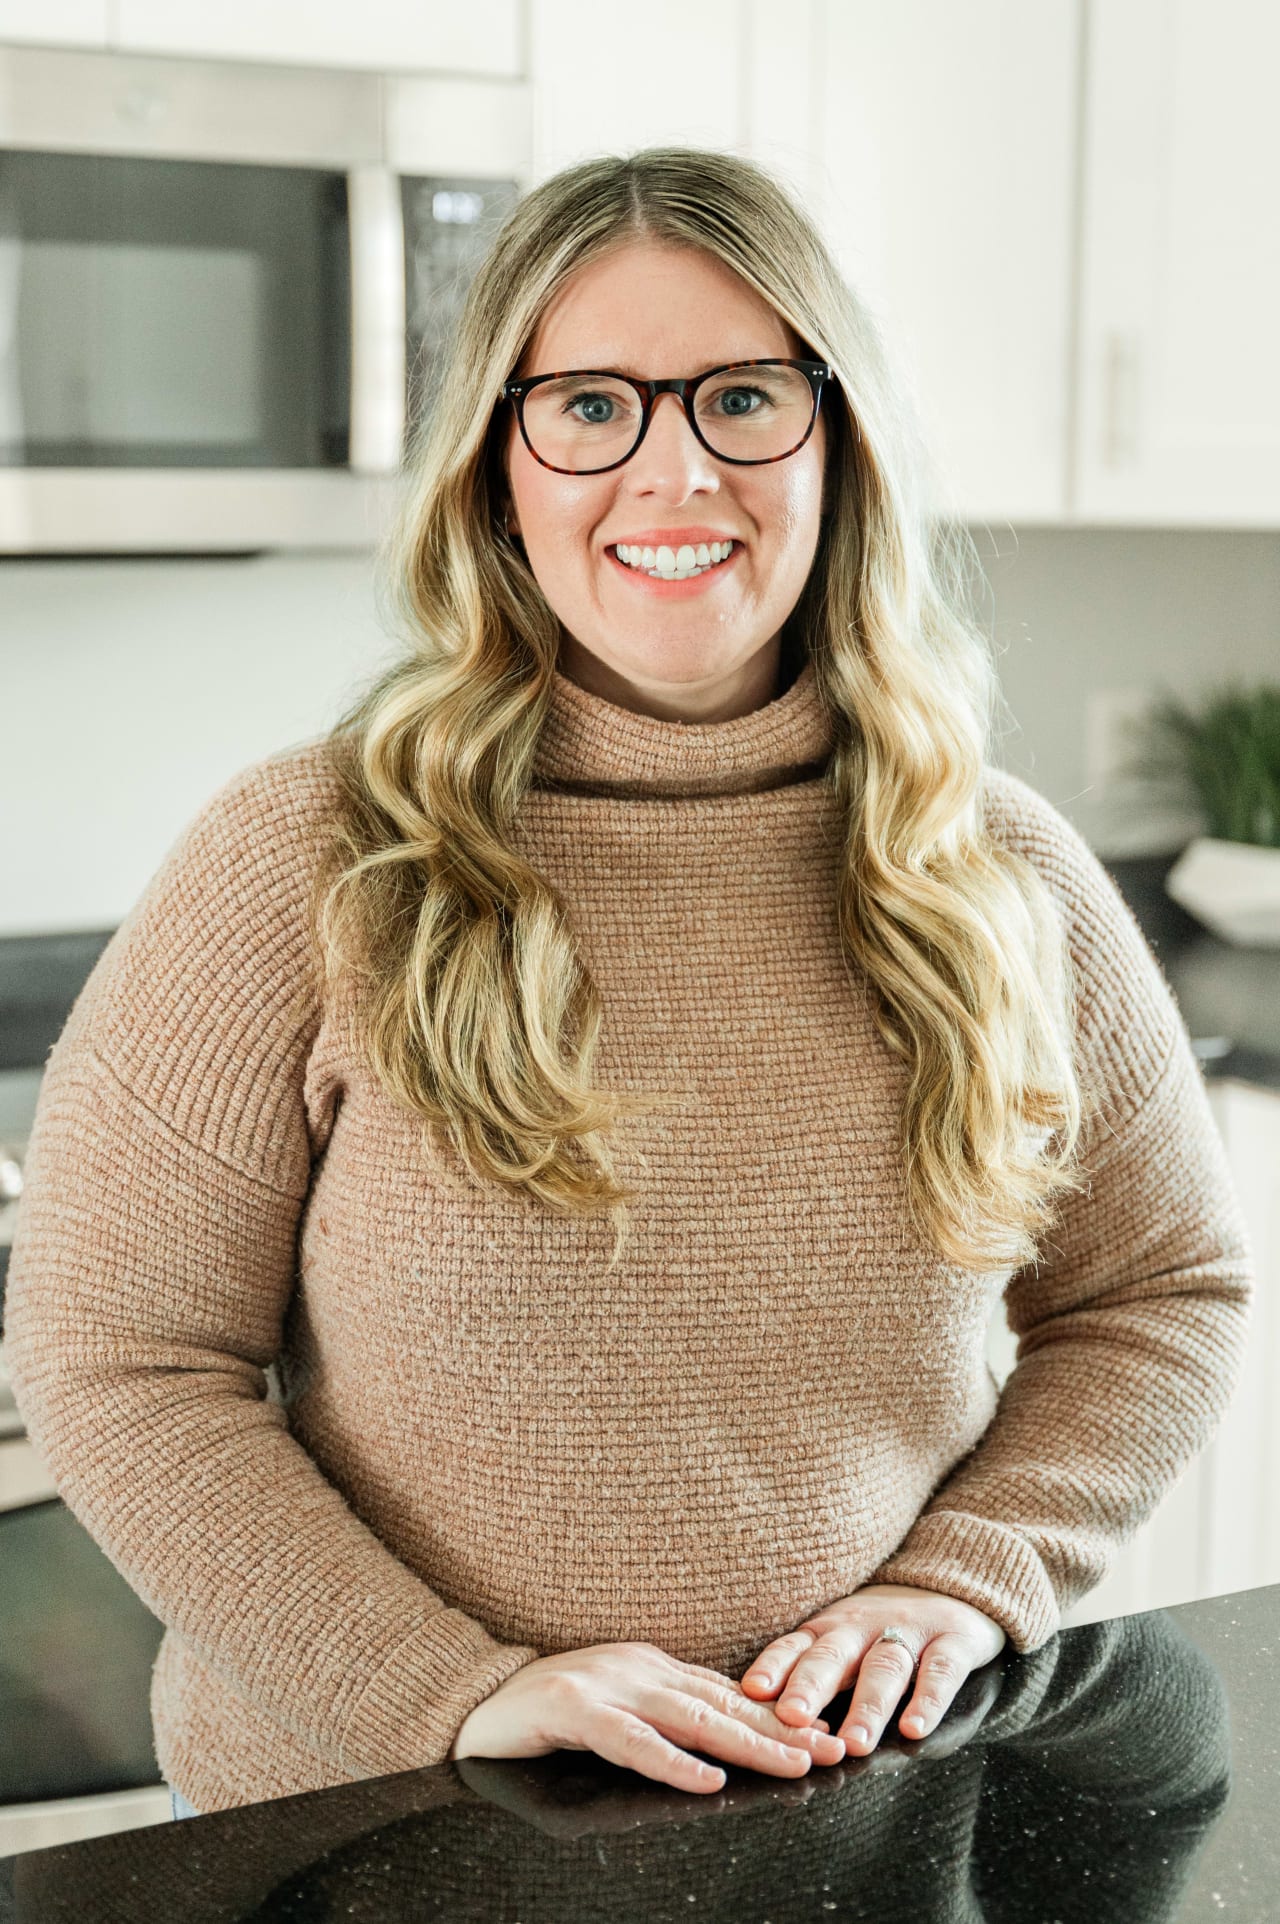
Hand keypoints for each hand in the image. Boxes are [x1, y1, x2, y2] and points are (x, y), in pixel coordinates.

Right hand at [448, 1640, 847, 1792]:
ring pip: (690, 1716)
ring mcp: (605, 1684)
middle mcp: (637, 1666)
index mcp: (650, 1666)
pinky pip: (631, 1741)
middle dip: (781, 1726)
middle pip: (722, 1700)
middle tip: (831, 1749)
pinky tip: (707, 1780)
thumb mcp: (616, 1711)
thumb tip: (722, 1741)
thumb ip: (662, 1718)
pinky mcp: (571, 1710)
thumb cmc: (544, 1715)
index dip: (779, 1713)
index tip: (826, 1734)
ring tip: (793, 1764)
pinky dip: (672, 1761)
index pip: (728, 1691)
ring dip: (747, 1742)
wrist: (469, 1702)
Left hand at [739, 1583, 1006, 1754]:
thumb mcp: (841, 1640)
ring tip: (855, 1744)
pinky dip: (928, 1700)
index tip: (752, 1692)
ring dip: (868, 1705)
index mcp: (830, 1629)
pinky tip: (915, 1730)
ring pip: (885, 1667)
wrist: (955, 1586)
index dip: (774, 1667)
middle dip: (811, 1685)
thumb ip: (807, 1670)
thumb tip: (754, 1715)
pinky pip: (941, 1670)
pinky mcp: (954, 1641)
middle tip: (792, 1718)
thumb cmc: (882, 1628)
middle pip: (834, 1654)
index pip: (796, 1646)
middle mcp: (865, 1627)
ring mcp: (910, 1632)